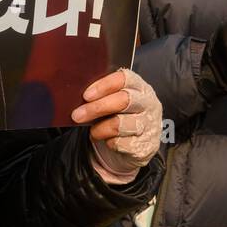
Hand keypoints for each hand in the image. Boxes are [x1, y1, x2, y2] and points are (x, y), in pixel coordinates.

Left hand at [72, 69, 161, 184]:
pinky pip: (120, 143)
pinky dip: (108, 143)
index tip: (86, 95)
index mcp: (140, 87)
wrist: (132, 148)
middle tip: (77, 115)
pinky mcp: (146, 145)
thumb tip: (76, 95)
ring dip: (99, 129)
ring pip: (119, 124)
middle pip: (123, 100)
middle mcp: (148, 103)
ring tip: (94, 131)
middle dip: (97, 107)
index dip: (104, 85)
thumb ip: (101, 95)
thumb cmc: (119, 119)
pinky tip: (108, 141)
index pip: (125, 78)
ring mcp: (150, 125)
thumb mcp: (113, 102)